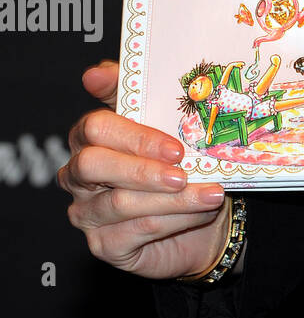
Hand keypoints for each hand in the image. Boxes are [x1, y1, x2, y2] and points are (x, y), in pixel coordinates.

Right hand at [61, 61, 232, 279]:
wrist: (205, 212)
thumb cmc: (182, 161)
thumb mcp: (168, 122)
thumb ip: (138, 92)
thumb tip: (95, 72)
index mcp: (91, 138)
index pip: (95, 128)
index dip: (134, 136)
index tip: (174, 147)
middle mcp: (79, 175)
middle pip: (93, 165)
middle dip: (143, 169)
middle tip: (184, 171)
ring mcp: (87, 213)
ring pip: (121, 203)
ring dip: (173, 199)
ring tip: (211, 194)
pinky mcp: (104, 245)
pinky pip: (136, 231)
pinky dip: (175, 220)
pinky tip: (200, 212)